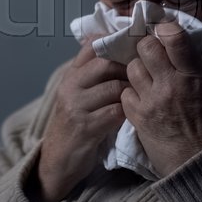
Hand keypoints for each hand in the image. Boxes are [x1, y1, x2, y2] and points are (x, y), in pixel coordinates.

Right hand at [27, 39, 127, 201]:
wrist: (57, 159)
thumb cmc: (74, 123)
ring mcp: (77, 106)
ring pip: (113, 87)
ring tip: (142, 95)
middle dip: (129, 68)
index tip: (133, 46)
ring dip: (132, 91)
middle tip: (144, 74)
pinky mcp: (86, 127)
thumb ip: (92, 73)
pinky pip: (115, 112)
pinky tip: (135, 114)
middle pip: (105, 63)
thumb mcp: (77, 93)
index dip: (114, 42)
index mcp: (70, 74)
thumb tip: (112, 45)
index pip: (91, 45)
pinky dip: (129, 111)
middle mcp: (71, 86)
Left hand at [121, 22, 201, 177]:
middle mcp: (170, 84)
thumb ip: (191, 68)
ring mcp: (151, 100)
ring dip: (137, 69)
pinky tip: (140, 97)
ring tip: (145, 78)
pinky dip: (130, 93)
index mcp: (193, 76)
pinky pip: (125, 93)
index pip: (174, 37)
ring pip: (132, 68)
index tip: (162, 30)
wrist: (200, 164)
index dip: (164, 28)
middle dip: (146, 46)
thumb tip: (176, 48)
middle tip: (150, 54)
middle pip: (145, 47)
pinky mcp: (137, 117)